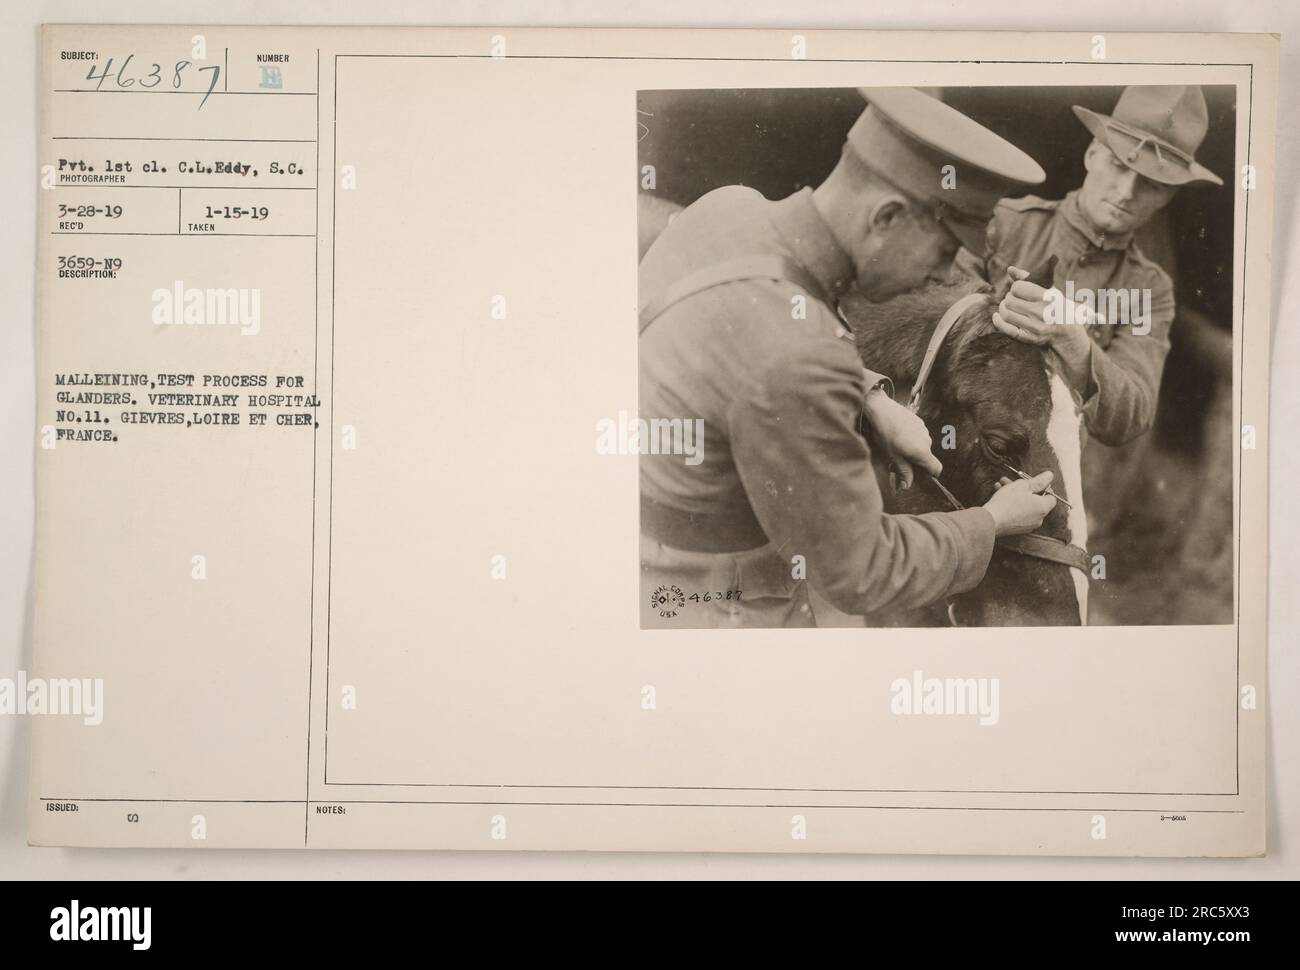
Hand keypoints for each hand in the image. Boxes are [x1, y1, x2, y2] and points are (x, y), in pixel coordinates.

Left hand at [862, 387, 941, 489]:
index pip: (936, 469)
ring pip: (922, 445)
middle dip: (916, 461)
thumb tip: (907, 486)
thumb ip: (903, 472)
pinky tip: (898, 434)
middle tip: (899, 460)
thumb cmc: (886, 435)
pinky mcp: (919, 422)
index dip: (930, 475)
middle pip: (927, 457)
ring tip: (896, 445)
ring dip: (913, 448)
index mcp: (923, 452)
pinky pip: (919, 435)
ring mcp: (924, 430)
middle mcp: (927, 441)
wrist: (882, 410)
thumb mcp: (893, 457)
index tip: (920, 475)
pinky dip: (912, 438)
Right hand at [982, 471, 1056, 536]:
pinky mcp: (1017, 528)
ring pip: (1025, 506)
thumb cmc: (1007, 503)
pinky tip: (1000, 496)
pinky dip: (1012, 505)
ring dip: (1016, 495)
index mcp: (1043, 507)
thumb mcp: (1023, 486)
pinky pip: (1018, 513)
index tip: (1033, 483)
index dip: (1043, 487)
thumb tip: (1050, 476)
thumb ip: (1039, 480)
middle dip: (1024, 489)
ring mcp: (1028, 525)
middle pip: (1036, 500)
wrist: (990, 520)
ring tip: (1002, 486)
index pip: (1051, 496)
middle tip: (1013, 482)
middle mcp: (1038, 518)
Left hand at [991, 266, 1094, 389]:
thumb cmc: (1057, 307)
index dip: (1015, 287)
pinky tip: (997, 316)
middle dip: (1008, 298)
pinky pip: (1006, 329)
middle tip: (1012, 299)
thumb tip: (1009, 269)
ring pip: (1006, 313)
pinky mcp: (1029, 338)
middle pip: (1009, 300)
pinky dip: (997, 321)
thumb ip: (1029, 279)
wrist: (1068, 334)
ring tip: (1007, 307)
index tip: (1019, 290)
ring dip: (1002, 308)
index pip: (1017, 287)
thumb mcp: (1050, 290)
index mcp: (1048, 297)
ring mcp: (1036, 327)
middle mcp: (1042, 312)